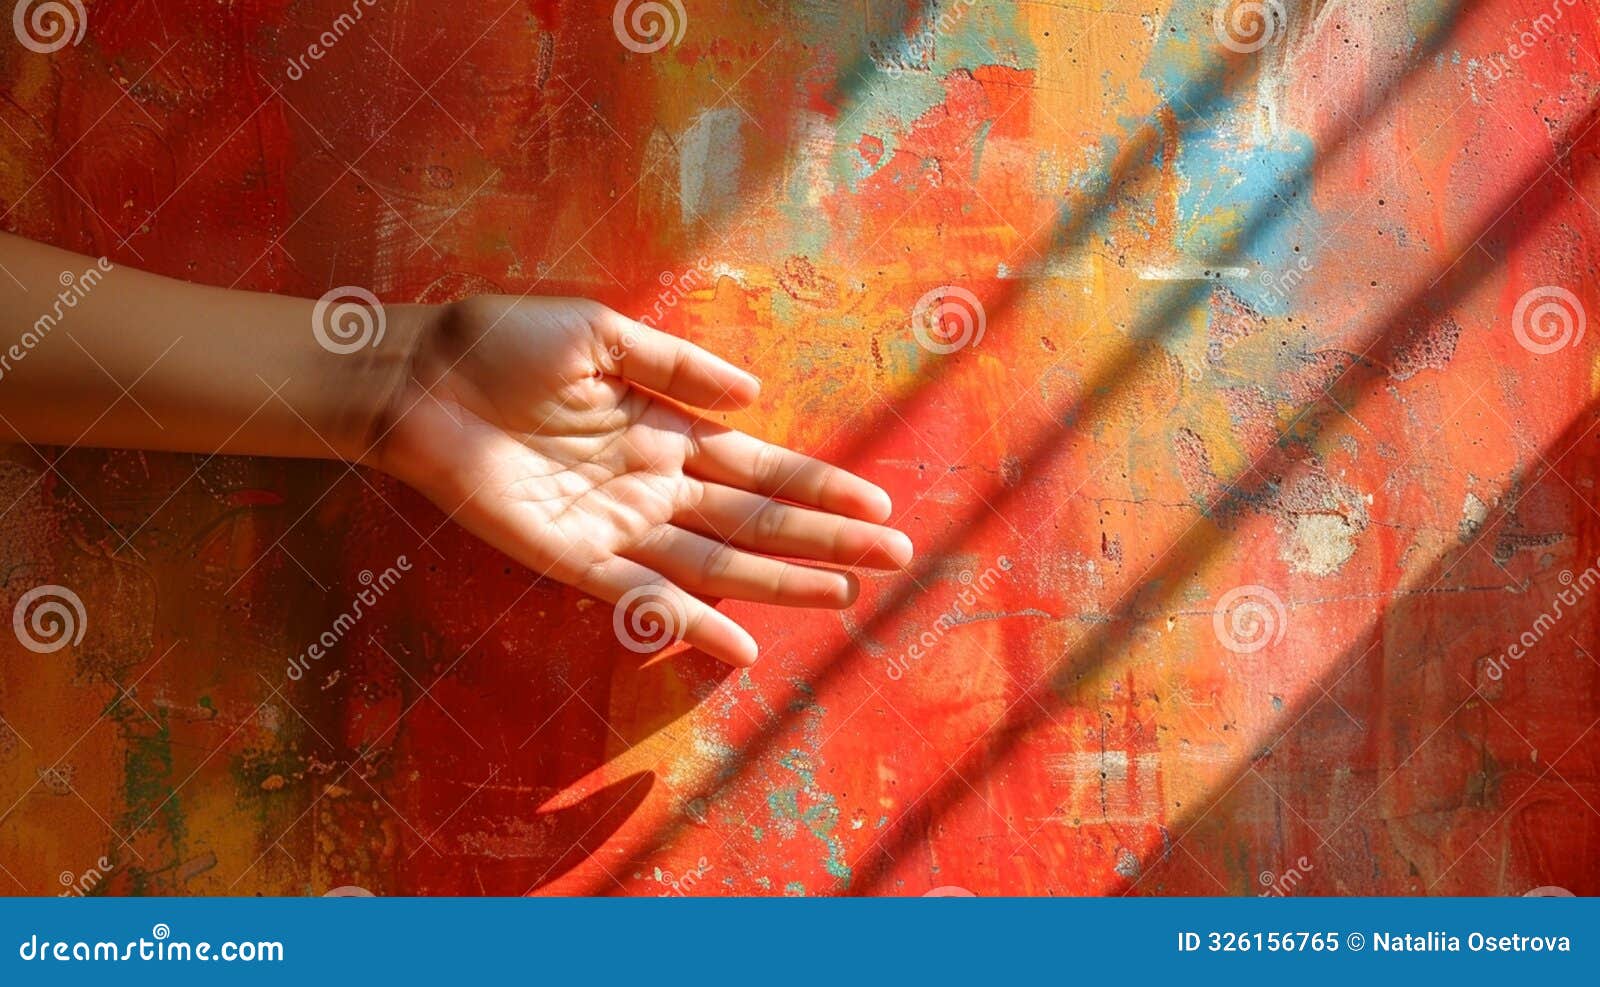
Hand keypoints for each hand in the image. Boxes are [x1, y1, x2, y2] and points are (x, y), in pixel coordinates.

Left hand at [370, 296, 913, 665]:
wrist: (415, 376)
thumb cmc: (499, 343)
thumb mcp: (599, 332)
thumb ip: (675, 365)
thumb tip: (753, 396)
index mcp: (664, 428)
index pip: (759, 465)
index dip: (818, 485)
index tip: (878, 502)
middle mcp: (652, 483)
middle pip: (756, 519)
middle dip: (824, 538)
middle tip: (894, 558)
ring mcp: (615, 525)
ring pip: (716, 563)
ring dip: (781, 580)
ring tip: (845, 595)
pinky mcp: (569, 557)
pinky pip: (640, 598)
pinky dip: (689, 624)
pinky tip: (741, 650)